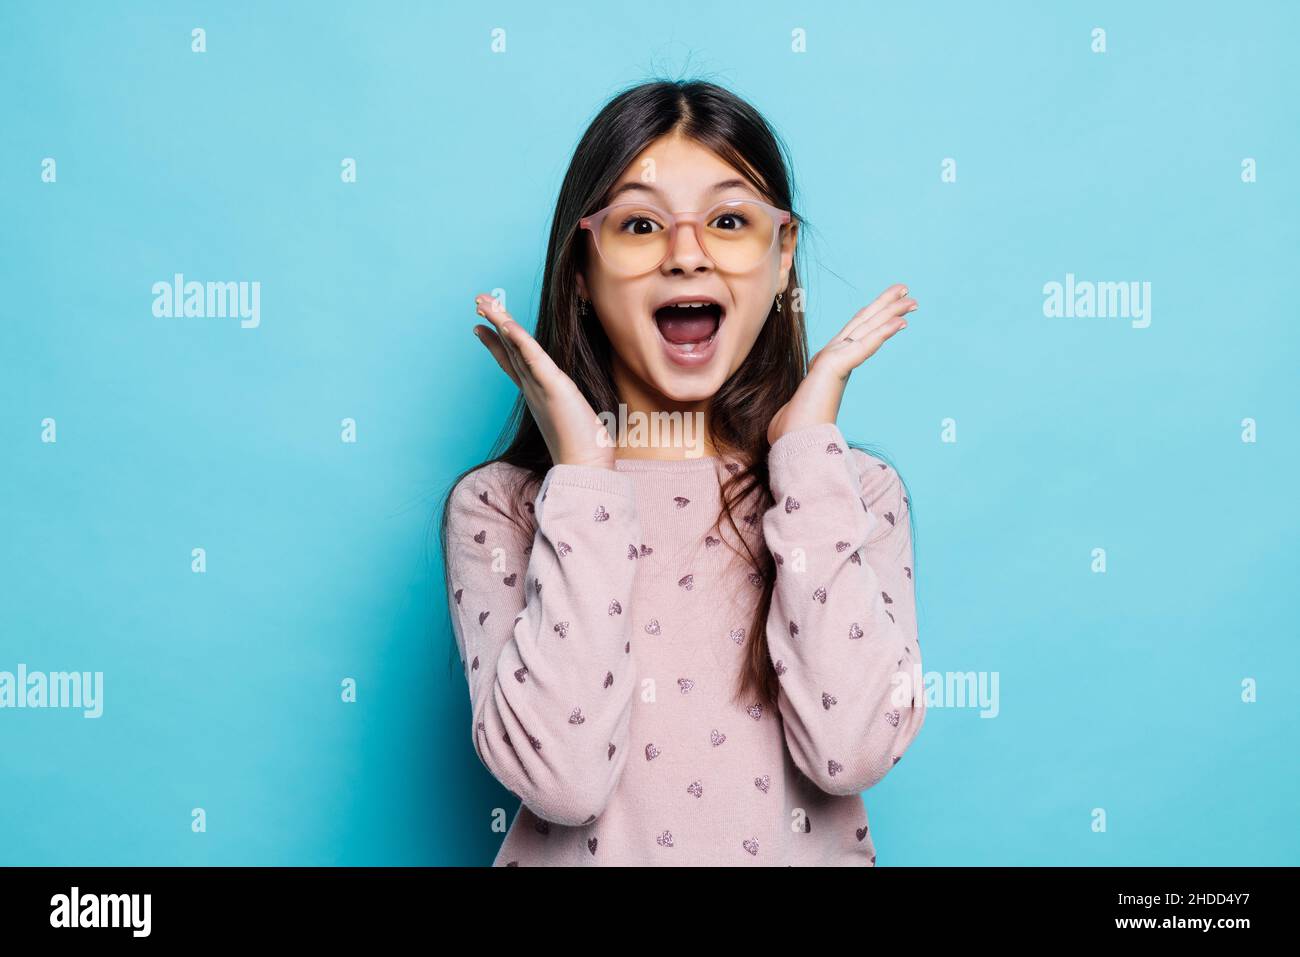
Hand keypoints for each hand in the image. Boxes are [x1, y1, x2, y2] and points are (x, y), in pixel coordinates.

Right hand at [472, 294, 616, 469]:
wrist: (585, 467)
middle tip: (478, 301)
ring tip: (485, 302)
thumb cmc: (584, 447)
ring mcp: (539, 387)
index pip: (512, 362)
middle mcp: (532, 388)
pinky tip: (508, 325)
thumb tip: (568, 400)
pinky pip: (533, 358)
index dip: (496, 343)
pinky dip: (520, 340)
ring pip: (516, 348)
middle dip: (493, 323)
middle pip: (509, 349)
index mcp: (536, 394)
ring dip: (500, 322)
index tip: (481, 327)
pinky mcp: (553, 388)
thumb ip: (564, 405)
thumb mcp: (570, 418)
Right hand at [766, 283, 915, 445]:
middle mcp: (830, 356)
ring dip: (889, 311)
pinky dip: (884, 332)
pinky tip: (901, 323)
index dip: (874, 318)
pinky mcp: (832, 366)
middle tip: (905, 289)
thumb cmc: (801, 427)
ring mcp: (831, 359)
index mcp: (829, 364)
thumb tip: (823, 415)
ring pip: (865, 327)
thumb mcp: (818, 410)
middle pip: (862, 323)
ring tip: (909, 298)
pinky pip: (865, 345)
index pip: (856, 334)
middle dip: (884, 305)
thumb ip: (821, 404)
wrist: (792, 437)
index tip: (894, 310)